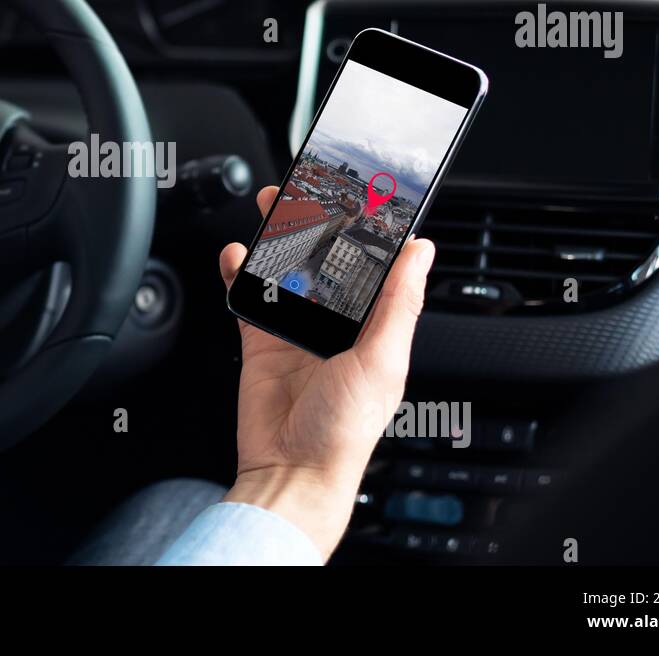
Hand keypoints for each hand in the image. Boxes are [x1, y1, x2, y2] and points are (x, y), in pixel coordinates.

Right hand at [218, 185, 434, 557]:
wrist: (292, 471)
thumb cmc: (344, 431)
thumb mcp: (382, 361)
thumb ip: (398, 303)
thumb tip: (421, 251)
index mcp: (375, 326)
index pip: (374, 264)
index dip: (367, 228)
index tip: (359, 192)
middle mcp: (338, 325)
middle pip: (326, 259)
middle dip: (316, 222)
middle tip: (305, 189)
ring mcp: (298, 332)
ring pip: (288, 271)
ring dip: (278, 238)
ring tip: (271, 207)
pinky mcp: (262, 342)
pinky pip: (250, 299)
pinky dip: (241, 274)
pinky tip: (237, 255)